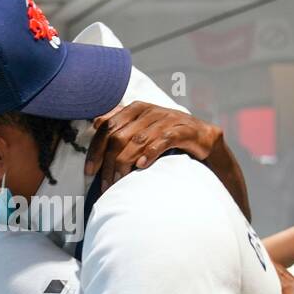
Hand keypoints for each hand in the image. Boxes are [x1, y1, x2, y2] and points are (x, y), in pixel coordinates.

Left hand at [85, 101, 218, 191]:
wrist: (204, 138)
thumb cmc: (167, 135)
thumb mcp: (142, 128)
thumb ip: (120, 123)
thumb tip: (96, 122)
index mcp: (136, 108)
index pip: (107, 126)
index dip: (95, 149)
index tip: (89, 171)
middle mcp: (150, 110)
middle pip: (119, 136)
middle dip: (109, 163)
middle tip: (105, 184)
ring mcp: (168, 118)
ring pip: (138, 140)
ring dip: (125, 163)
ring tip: (119, 182)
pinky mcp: (185, 129)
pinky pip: (164, 140)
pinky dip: (151, 152)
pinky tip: (141, 166)